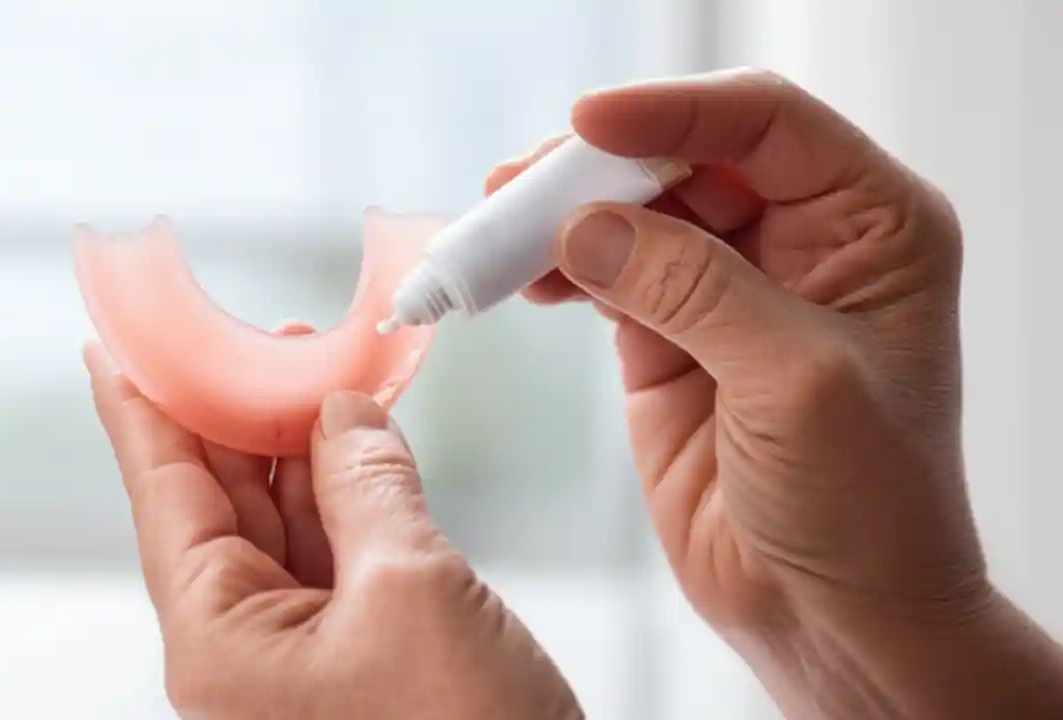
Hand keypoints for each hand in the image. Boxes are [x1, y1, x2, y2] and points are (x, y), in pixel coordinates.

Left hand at [84, 337, 579, 719]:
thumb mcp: (413, 588)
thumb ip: (369, 486)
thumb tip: (344, 412)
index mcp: (221, 642)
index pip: (165, 499)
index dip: (141, 413)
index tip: (113, 349)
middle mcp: (247, 649)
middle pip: (219, 507)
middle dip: (233, 414)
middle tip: (240, 332)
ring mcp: (302, 656)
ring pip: (282, 525)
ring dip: (297, 446)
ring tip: (307, 364)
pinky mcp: (359, 655)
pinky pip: (335, 553)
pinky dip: (348, 491)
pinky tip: (357, 438)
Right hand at [489, 68, 1062, 717]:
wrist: (835, 615)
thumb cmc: (868, 506)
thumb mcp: (795, 382)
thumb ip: (693, 290)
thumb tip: (584, 227)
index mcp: (870, 225)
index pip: (765, 122)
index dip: (672, 110)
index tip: (585, 122)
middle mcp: (802, 242)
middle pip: (682, 160)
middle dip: (595, 169)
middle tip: (512, 191)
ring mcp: (728, 290)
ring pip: (631, 214)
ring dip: (560, 218)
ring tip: (496, 236)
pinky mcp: (669, 340)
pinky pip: (602, 276)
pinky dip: (555, 269)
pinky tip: (520, 278)